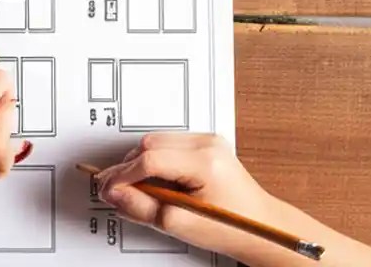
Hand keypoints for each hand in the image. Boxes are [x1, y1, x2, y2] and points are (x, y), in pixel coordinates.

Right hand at [96, 134, 275, 253]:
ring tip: (138, 192)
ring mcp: (207, 141)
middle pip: (150, 144)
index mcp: (205, 161)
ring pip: (156, 142)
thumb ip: (143, 208)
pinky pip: (167, 146)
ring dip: (140, 165)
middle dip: (128, 168)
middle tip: (116, 192)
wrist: (263, 227)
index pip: (150, 159)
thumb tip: (115, 194)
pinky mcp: (205, 145)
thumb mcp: (182, 224)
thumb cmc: (233, 227)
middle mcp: (207, 143)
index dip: (123, 176)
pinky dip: (154, 163)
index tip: (108, 190)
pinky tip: (154, 184)